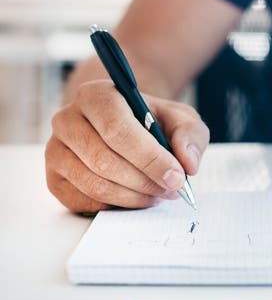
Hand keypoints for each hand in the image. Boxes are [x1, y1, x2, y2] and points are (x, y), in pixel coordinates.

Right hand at [45, 79, 208, 213]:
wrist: (125, 126)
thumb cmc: (151, 121)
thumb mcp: (179, 118)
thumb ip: (190, 135)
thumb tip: (186, 163)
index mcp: (96, 95)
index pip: (117, 128)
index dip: (149, 157)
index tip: (177, 176)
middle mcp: (67, 119)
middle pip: (104, 160)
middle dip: (144, 181)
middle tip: (171, 189)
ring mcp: (56, 150)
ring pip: (95, 185)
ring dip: (133, 196)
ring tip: (157, 193)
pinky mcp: (54, 179)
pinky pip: (84, 202)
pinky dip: (116, 205)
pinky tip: (135, 196)